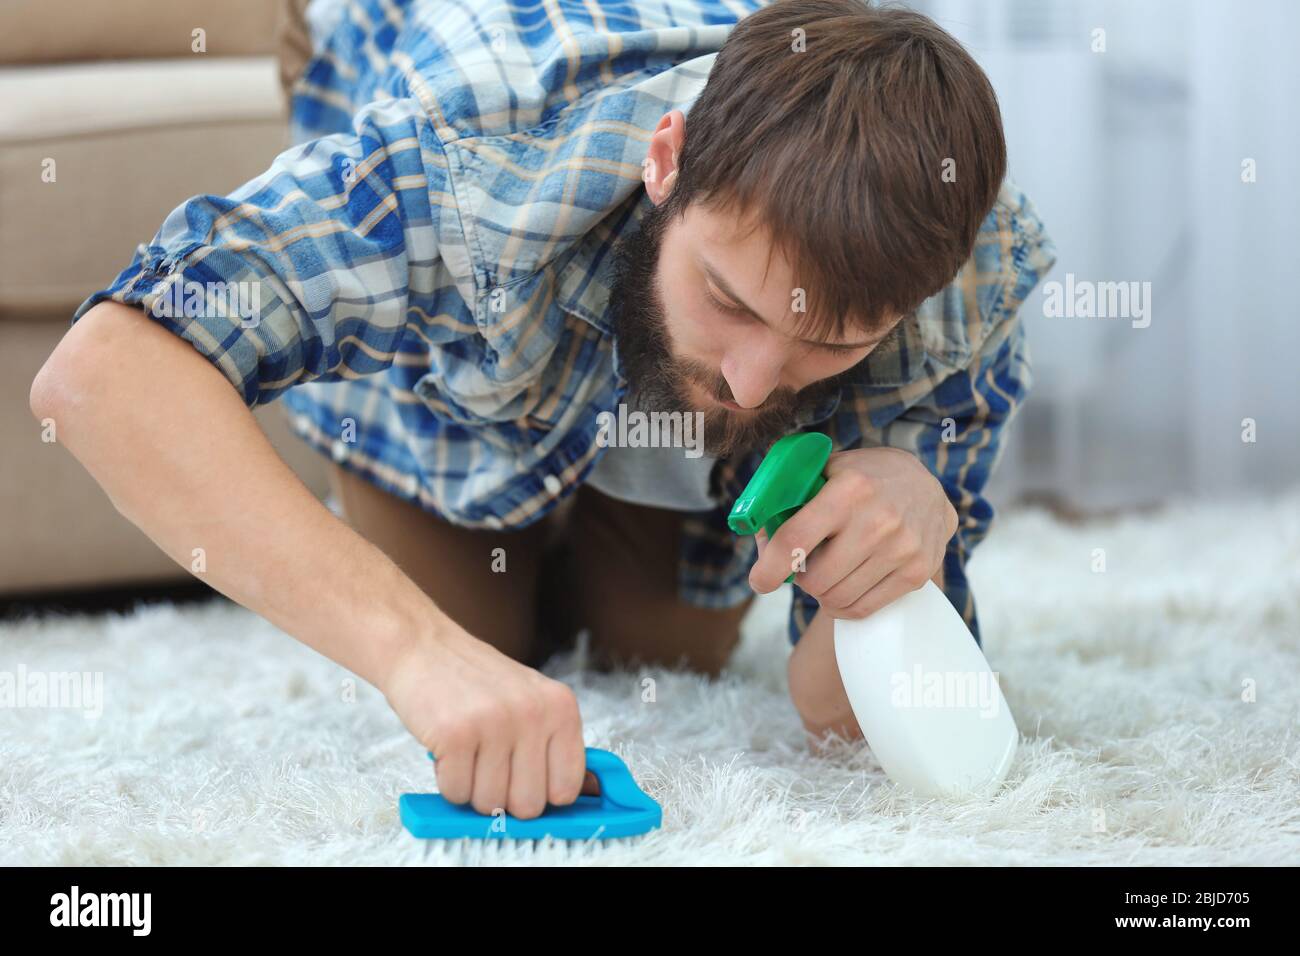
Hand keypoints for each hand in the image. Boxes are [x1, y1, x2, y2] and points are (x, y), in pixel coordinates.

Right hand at [381, 621, 595, 819]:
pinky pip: (456, 793)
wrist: (422, 647)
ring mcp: (495, 723)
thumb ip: (553, 745)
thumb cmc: (475, 681)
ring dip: (473, 787)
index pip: (568, 788)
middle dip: (504, 797)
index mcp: (561, 707)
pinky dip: (448, 780)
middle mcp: (533, 714)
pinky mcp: (456, 735)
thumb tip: (583, 795)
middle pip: (528, 806)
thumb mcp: (530, 699)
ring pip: (490, 804)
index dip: (542, 795)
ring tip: (467, 750)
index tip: (525, 781)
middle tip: (489, 763)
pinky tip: (448, 748)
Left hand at [750, 446, 956, 619]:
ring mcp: (902, 549)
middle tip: (801, 567)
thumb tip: (763, 540)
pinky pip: (863, 609)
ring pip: (837, 598)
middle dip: (799, 578)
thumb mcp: (827, 470)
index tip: (759, 581)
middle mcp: (879, 520)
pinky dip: (842, 606)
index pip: (796, 539)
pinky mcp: (917, 572)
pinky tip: (842, 586)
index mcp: (850, 488)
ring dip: (822, 592)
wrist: (928, 487)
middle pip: (815, 579)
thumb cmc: (864, 478)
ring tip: (826, 572)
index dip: (769, 568)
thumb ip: (790, 498)